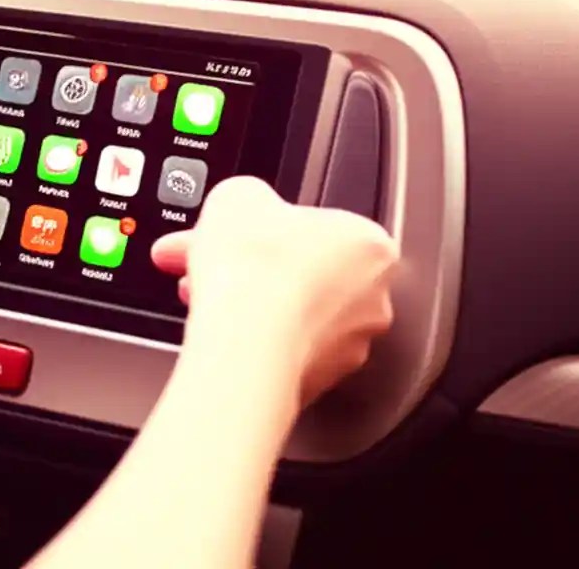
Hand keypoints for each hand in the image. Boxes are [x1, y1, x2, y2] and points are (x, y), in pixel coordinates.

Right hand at [151, 177, 397, 405]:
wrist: (243, 341)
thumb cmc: (253, 270)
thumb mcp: (239, 196)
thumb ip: (250, 197)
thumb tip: (243, 206)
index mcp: (369, 243)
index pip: (317, 228)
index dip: (267, 229)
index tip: (239, 233)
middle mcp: (372, 297)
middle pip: (302, 273)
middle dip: (253, 267)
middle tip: (213, 262)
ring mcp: (350, 344)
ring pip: (291, 314)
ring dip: (250, 304)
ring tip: (206, 297)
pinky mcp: (321, 381)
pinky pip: (282, 351)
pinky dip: (254, 341)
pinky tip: (221, 330)